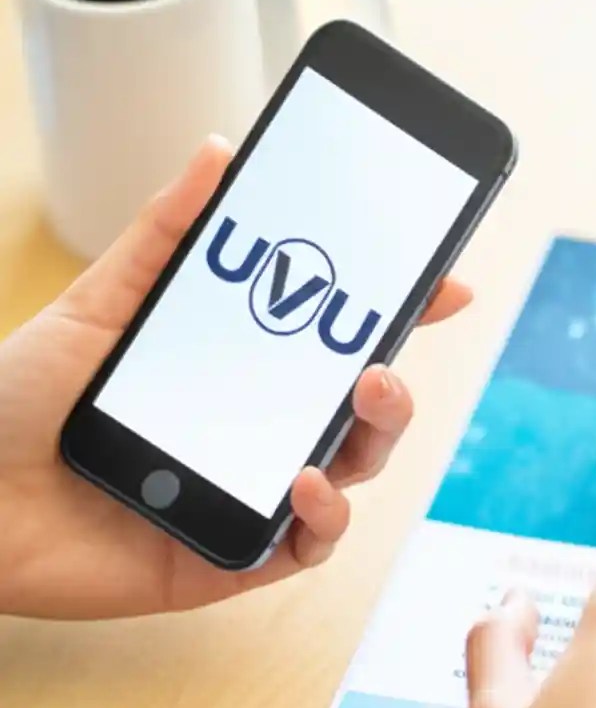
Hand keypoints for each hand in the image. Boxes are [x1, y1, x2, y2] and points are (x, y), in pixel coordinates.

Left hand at [0, 135, 471, 618]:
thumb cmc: (19, 403)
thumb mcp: (100, 303)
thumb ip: (167, 233)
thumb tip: (219, 152)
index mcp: (241, 372)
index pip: (336, 342)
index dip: (397, 315)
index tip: (440, 281)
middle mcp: (258, 431)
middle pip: (361, 411)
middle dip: (395, 382)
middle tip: (383, 354)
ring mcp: (250, 491)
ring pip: (352, 470)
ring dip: (376, 435)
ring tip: (366, 396)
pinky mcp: (233, 555)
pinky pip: (308, 545)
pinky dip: (323, 517)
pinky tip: (302, 481)